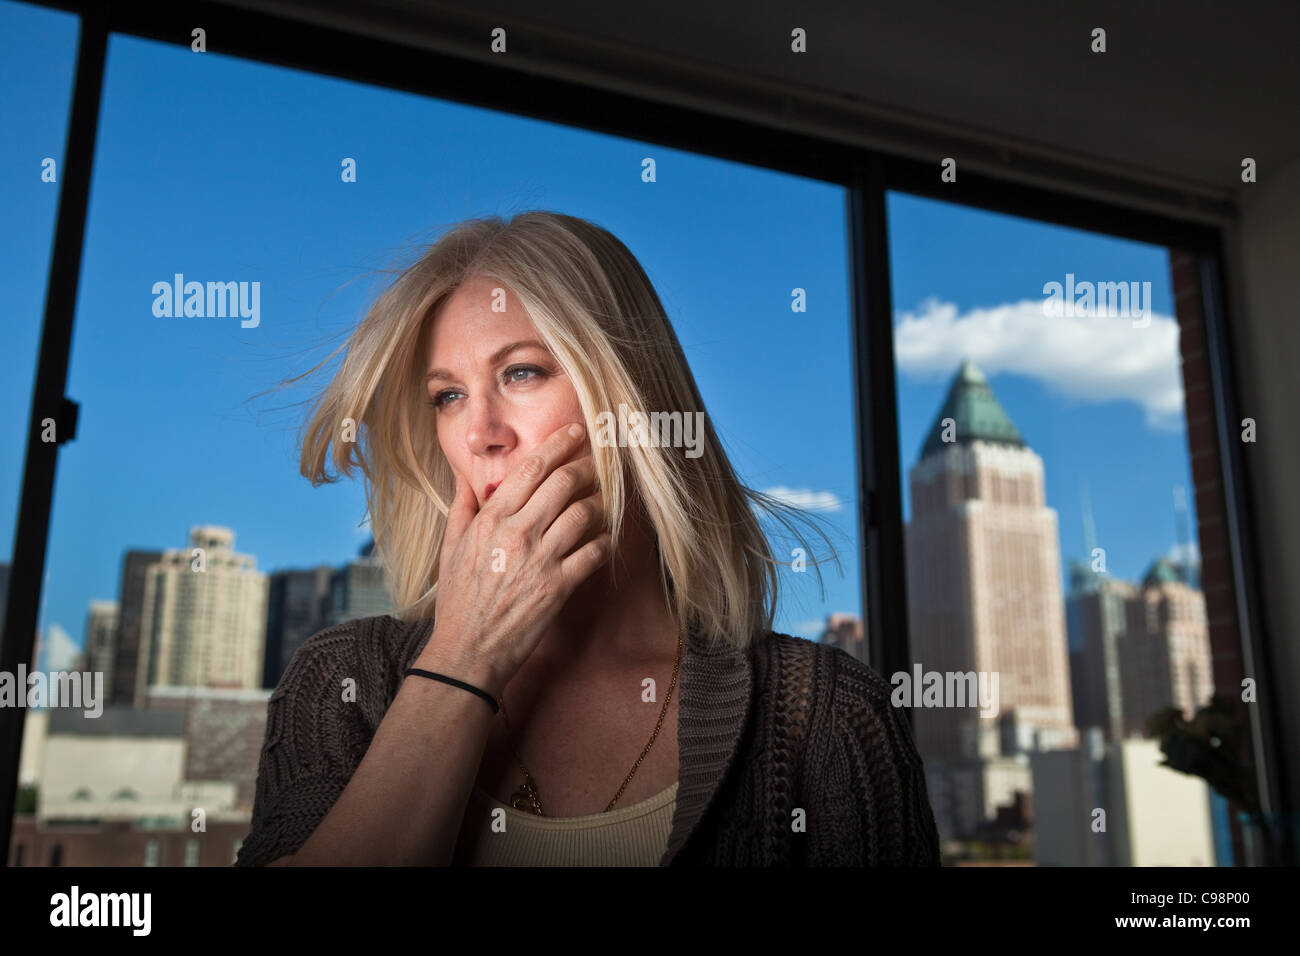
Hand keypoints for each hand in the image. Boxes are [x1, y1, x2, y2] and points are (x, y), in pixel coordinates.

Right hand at [427, 422, 609, 696]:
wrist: (468, 652)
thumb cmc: (458, 601)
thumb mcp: (451, 548)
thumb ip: (462, 508)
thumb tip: (466, 476)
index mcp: (491, 519)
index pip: (531, 469)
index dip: (558, 445)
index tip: (575, 433)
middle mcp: (518, 533)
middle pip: (564, 483)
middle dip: (586, 466)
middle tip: (598, 462)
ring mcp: (540, 559)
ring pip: (584, 513)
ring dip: (599, 503)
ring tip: (603, 501)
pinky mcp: (559, 586)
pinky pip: (594, 552)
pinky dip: (606, 541)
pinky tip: (606, 538)